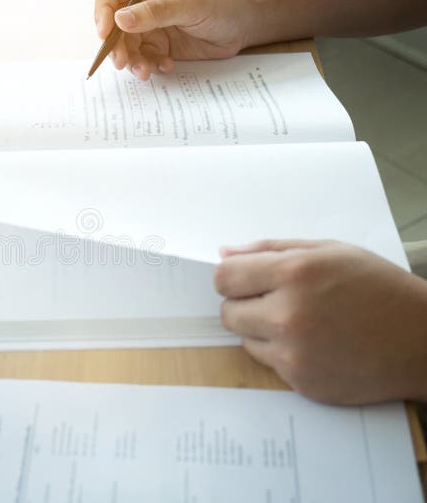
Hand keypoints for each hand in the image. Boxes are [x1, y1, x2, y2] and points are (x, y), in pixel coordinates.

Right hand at [94, 0, 257, 79]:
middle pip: (114, 24)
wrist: (245, 25)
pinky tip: (166, 66)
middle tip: (122, 63)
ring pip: (127, 45)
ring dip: (132, 61)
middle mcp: (145, 3)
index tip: (105, 33)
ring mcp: (151, 26)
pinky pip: (143, 58)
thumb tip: (120, 19)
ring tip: (145, 71)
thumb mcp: (191, 6)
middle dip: (116, 45)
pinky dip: (149, 66)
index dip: (103, 10)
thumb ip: (156, 12)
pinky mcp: (159, 45)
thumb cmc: (224, 4)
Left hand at [214, 239, 426, 404]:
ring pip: (244, 338)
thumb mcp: (329, 251)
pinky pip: (267, 362)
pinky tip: (315, 344)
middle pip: (227, 311)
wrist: (422, 341)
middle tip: (278, 301)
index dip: (233, 278)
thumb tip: (224, 254)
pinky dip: (282, 352)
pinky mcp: (299, 381)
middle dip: (245, 304)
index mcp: (294, 273)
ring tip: (303, 322)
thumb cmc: (378, 288)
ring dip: (261, 329)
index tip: (248, 280)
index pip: (224, 277)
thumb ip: (270, 250)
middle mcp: (287, 314)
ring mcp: (292, 353)